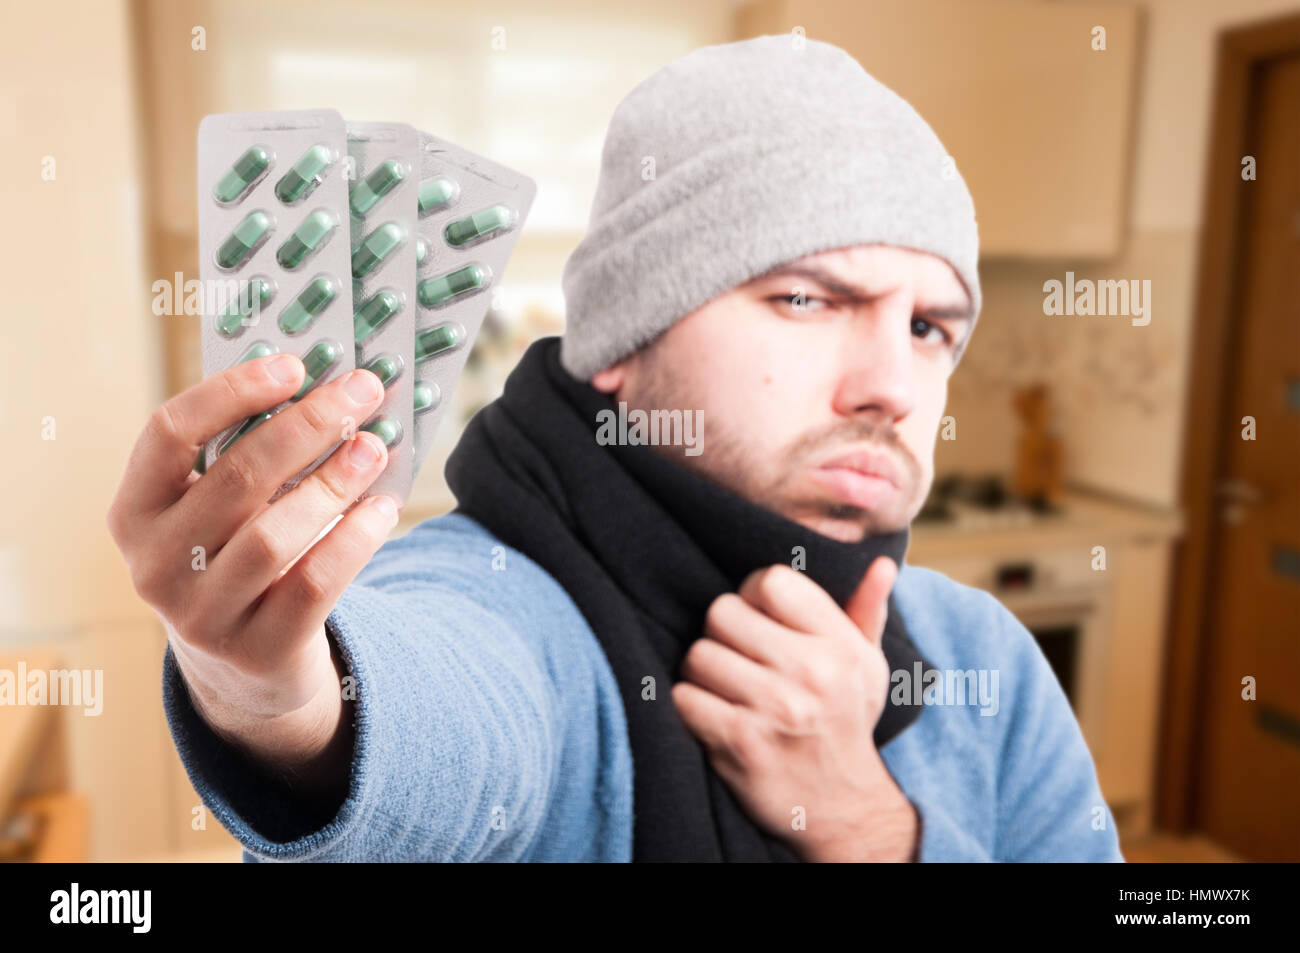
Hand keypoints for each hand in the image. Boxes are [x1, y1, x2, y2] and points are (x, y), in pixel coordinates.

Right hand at [107, 354, 397, 796]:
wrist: (244, 665)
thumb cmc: (237, 555)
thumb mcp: (220, 510)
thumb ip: (251, 454)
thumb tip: (326, 386)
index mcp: (135, 512)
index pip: (169, 433)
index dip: (232, 391)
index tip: (293, 365)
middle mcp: (155, 565)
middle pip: (237, 477)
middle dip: (308, 425)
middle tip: (361, 390)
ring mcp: (201, 615)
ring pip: (275, 534)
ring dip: (334, 482)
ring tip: (375, 448)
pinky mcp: (257, 650)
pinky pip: (314, 582)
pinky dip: (355, 538)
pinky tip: (383, 507)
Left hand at [672, 557, 918, 861]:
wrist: (842, 807)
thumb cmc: (844, 722)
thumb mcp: (867, 667)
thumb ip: (866, 612)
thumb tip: (882, 565)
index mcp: (839, 645)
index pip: (770, 581)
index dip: (753, 595)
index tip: (759, 619)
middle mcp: (811, 672)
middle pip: (722, 612)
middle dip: (722, 634)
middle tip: (738, 657)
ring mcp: (774, 708)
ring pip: (698, 654)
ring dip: (702, 672)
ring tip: (726, 688)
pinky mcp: (739, 741)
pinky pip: (684, 696)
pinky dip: (690, 705)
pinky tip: (714, 714)